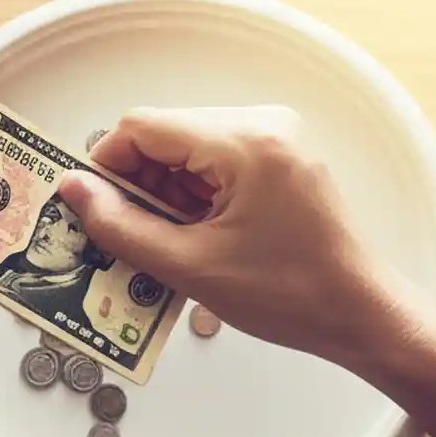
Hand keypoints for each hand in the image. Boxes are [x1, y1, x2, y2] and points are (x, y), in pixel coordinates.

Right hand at [58, 106, 408, 364]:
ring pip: (185, 146)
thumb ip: (121, 226)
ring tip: (166, 240)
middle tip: (128, 233)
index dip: (105, 164)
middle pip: (164, 132)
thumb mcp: (190, 266)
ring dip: (163, 189)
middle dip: (137, 181)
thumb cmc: (289, 295)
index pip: (143, 126)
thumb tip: (73, 191)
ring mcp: (277, 136)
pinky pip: (214, 157)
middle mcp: (264, 123)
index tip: (91, 207)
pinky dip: (192, 191)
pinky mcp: (281, 154)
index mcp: (245, 142)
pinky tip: (193, 233)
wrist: (362, 313)